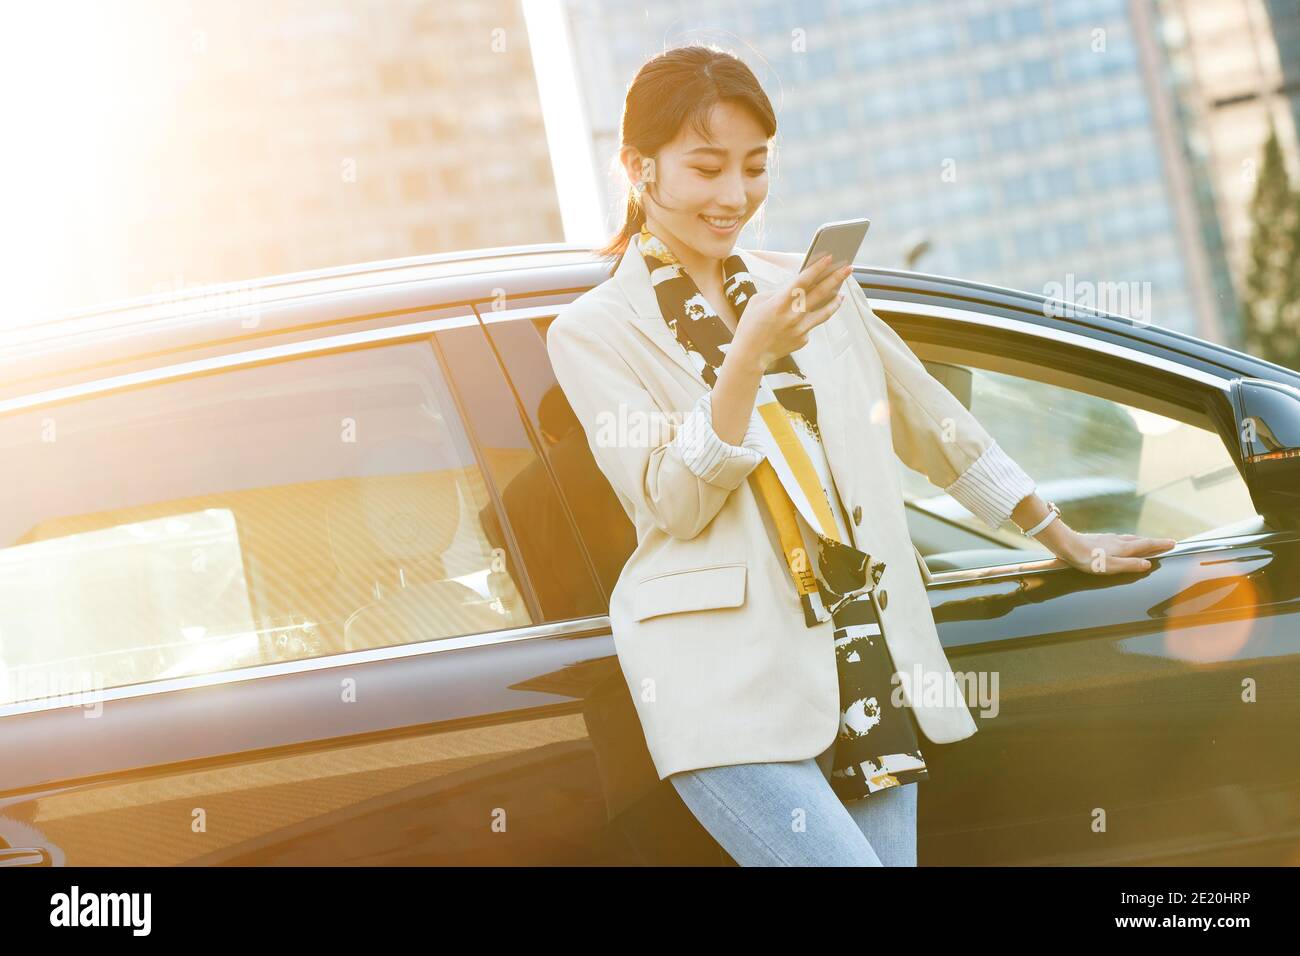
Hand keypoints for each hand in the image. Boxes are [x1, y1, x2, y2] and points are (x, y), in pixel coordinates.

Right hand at [731, 254, 850, 371]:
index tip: (830, 258)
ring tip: (841, 293)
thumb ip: (779, 292)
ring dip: (835, 300)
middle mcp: (793, 315)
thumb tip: (798, 287)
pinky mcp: (803, 339)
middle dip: (836, 278)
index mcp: (779, 302)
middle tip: (849, 268)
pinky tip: (810, 315)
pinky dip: (811, 318)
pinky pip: (810, 325)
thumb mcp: (758, 302)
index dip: (818, 268)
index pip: (803, 281)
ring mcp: (800, 329)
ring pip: (825, 311)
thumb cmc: (751, 324)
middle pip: (820, 293)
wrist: (750, 354)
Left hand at [1047, 529, 1177, 574]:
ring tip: (1147, 543)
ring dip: (1141, 541)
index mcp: (1123, 548)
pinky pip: (1119, 539)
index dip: (1160, 545)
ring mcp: (1108, 539)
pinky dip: (1127, 541)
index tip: (1173, 543)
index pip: (1147, 545)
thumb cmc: (1087, 559)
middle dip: (1154, 542)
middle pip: (1140, 540)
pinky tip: (1121, 542)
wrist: (1066, 545)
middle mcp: (1118, 541)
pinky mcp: (1099, 539)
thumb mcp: (1110, 566)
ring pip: (1129, 539)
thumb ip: (1129, 565)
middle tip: (1165, 543)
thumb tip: (1148, 564)